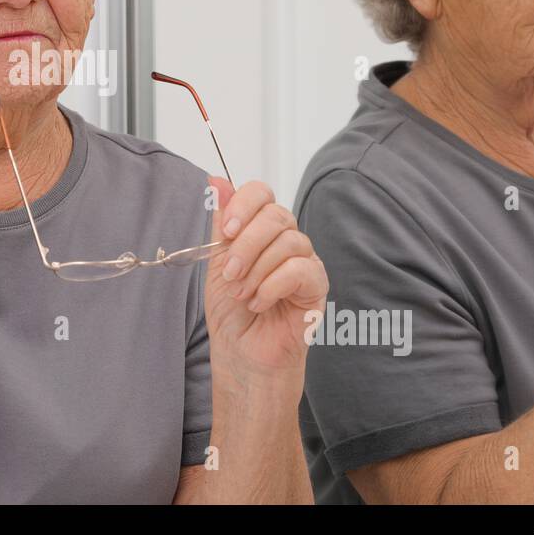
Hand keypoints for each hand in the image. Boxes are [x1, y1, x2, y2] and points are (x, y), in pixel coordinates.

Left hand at [202, 176, 327, 379]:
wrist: (241, 354)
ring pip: (289, 241)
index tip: (226, 232)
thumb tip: (216, 180)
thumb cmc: (231, 312)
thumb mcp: (217, 262)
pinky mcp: (317, 286)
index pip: (261, 193)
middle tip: (230, 274)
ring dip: (256, 271)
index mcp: (261, 230)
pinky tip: (259, 303)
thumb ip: (222, 222)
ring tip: (242, 295)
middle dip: (247, 244)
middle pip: (276, 215)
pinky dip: (273, 286)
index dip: (243, 204)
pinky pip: (301, 269)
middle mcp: (286, 240)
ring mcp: (305, 261)